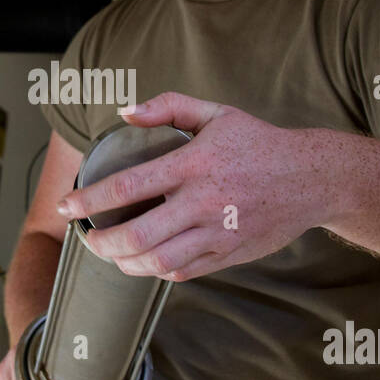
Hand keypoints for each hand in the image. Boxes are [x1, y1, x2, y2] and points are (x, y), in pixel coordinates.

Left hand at [55, 91, 334, 281]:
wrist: (313, 178)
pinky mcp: (229, 254)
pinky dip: (155, 270)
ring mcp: (217, 233)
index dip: (90, 199)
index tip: (66, 206)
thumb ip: (168, 106)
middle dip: (99, 243)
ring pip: (157, 262)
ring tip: (110, 253)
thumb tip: (125, 111)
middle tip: (85, 238)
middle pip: (137, 236)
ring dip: (123, 262)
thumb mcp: (216, 113)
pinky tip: (144, 260)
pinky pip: (182, 272)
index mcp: (194, 164)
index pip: (129, 186)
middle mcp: (203, 202)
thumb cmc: (259, 143)